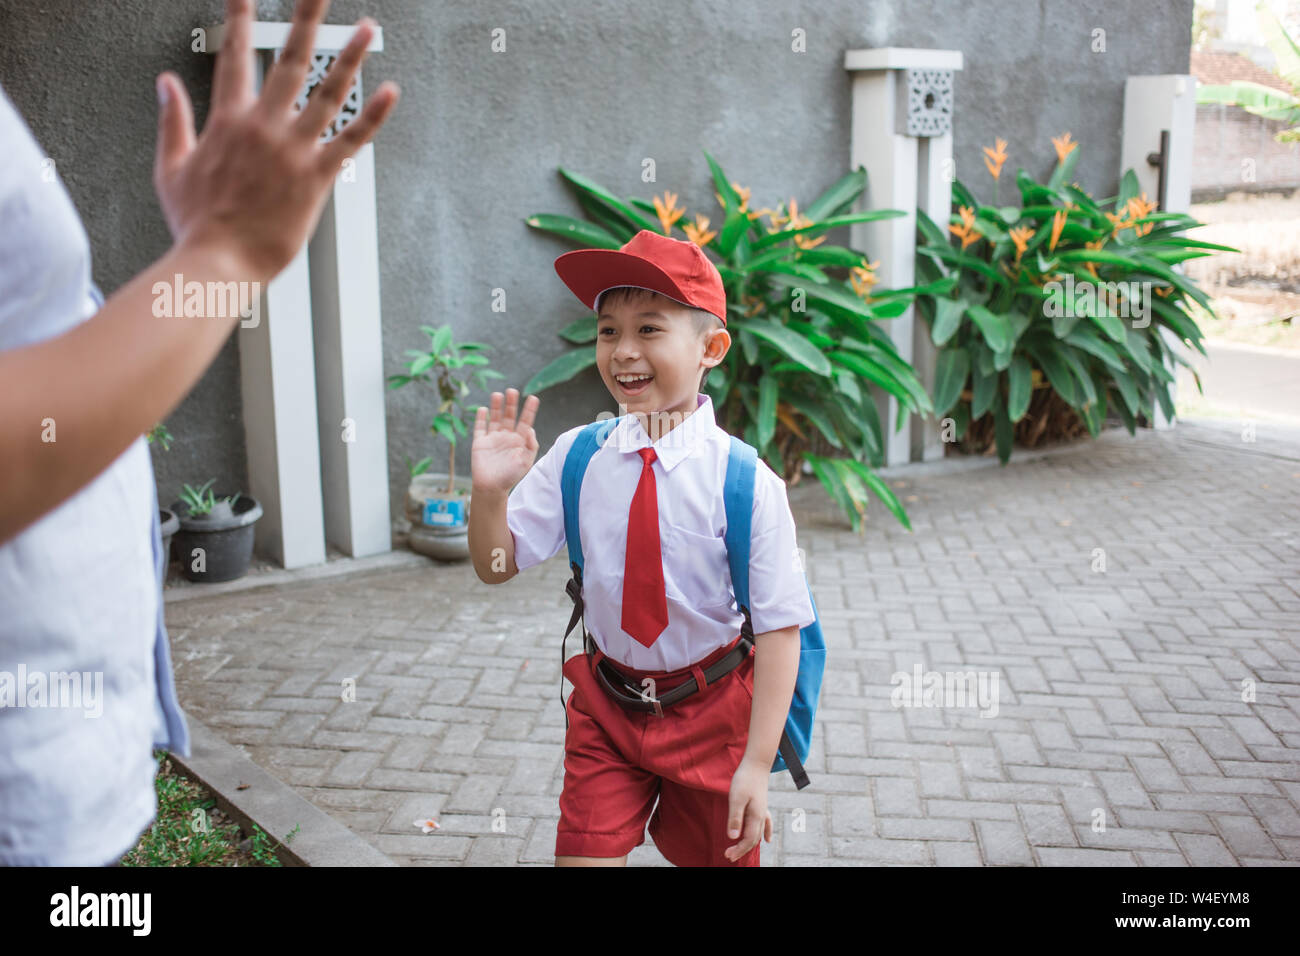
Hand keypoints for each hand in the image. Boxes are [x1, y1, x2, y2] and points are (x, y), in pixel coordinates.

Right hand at [152, 0, 399, 283]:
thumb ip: (172, 120)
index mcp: (227, 121)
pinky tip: (390, 91)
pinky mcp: (317, 176)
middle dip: (305, 18)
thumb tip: (165, 84)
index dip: (240, 18)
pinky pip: (351, 139)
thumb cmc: (197, 223)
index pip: (234, 55)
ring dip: (351, 56)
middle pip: (289, 59)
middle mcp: (263, 126)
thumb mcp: (171, 166)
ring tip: (368, 27)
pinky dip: (373, 115)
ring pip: (328, 91)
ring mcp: (293, 149)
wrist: (218, 263)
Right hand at [472, 388, 540, 495]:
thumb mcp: (526, 461)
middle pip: (510, 416)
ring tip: (498, 394)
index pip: (525, 421)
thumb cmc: (511, 476)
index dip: (529, 410)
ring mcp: (493, 439)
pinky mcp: (480, 442)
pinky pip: (480, 428)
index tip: (534, 398)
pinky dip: (481, 418)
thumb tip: (530, 429)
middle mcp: (506, 437)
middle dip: (511, 404)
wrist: (491, 487)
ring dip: (496, 407)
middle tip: (512, 390)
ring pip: (495, 418)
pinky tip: (483, 409)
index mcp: (519, 441)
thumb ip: (531, 445)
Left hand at [724, 758, 772, 862]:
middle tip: (728, 856)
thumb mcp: (736, 798)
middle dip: (742, 850)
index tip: (727, 855)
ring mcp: (762, 811)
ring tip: (740, 851)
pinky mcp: (761, 805)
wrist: (756, 764)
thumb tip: (733, 837)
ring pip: (758, 833)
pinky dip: (767, 832)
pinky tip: (768, 840)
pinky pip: (766, 823)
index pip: (748, 840)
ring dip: (749, 844)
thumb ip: (735, 818)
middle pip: (753, 839)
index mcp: (755, 816)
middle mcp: (761, 816)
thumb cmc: (745, 780)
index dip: (738, 849)